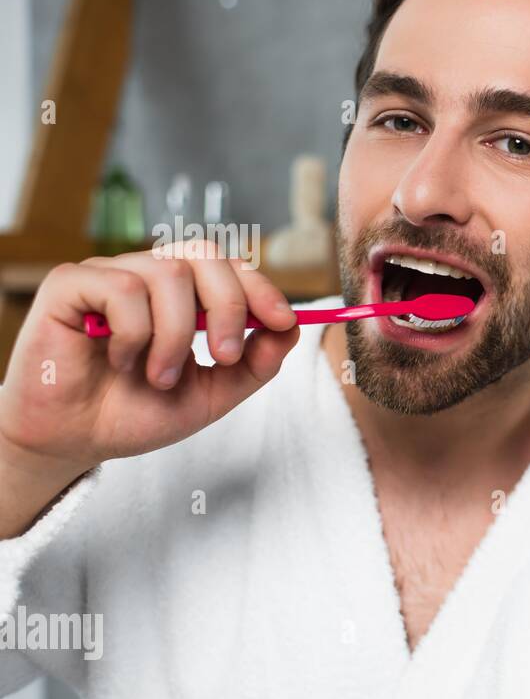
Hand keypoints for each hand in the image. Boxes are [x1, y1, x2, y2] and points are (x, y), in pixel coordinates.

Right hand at [0, 239, 299, 475]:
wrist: (77, 442)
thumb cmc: (137, 412)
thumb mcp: (213, 394)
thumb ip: (255, 364)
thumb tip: (291, 328)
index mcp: (183, 295)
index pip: (229, 267)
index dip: (261, 288)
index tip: (281, 322)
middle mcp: (147, 276)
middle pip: (205, 256)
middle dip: (229, 307)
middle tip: (224, 357)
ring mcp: (108, 275)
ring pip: (167, 274)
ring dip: (176, 334)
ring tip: (159, 376)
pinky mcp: (69, 285)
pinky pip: (122, 287)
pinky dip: (134, 331)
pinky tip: (120, 360)